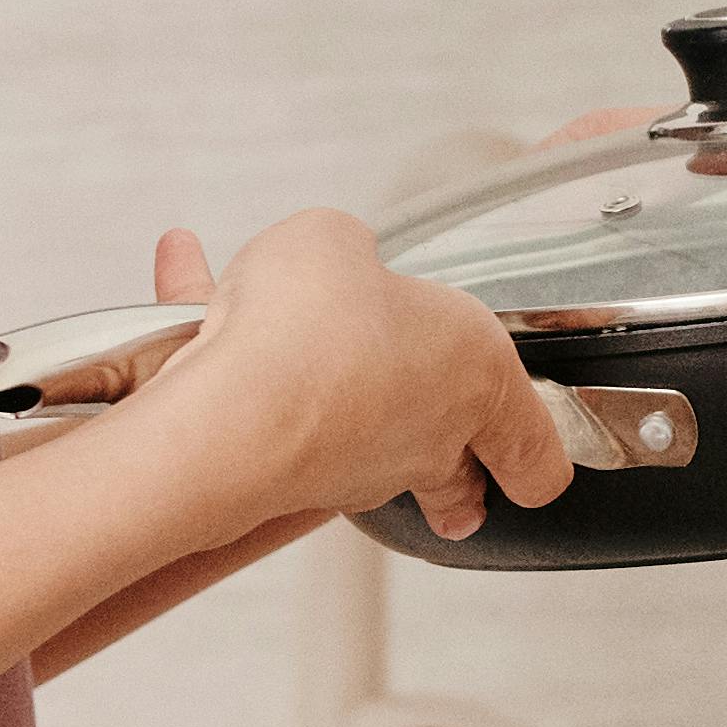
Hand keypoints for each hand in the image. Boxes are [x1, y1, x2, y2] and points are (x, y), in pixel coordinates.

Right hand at [132, 206, 575, 543]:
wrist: (226, 406)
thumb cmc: (309, 329)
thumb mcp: (341, 240)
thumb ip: (351, 254)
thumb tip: (333, 261)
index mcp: (478, 378)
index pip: (537, 457)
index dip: (539, 460)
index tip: (537, 462)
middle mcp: (426, 439)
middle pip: (457, 478)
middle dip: (450, 459)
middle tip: (435, 425)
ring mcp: (358, 473)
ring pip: (370, 456)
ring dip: (338, 401)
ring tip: (286, 332)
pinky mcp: (289, 486)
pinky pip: (271, 414)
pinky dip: (235, 369)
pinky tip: (187, 287)